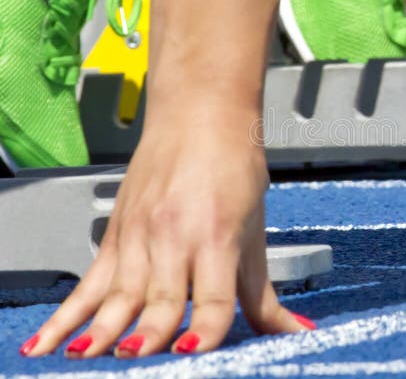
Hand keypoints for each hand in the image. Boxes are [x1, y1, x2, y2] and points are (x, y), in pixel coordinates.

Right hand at [22, 107, 309, 357]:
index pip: (213, 299)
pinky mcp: (116, 237)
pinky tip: (51, 341)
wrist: (200, 115)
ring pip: (120, 296)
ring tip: (89, 360)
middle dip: (151, 337)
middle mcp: (175, 237)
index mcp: (217, 236)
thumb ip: (263, 294)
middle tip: (139, 361)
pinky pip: (89, 284)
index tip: (194, 353)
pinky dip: (68, 315)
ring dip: (103, 332)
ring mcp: (140, 237)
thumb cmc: (232, 166)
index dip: (205, 331)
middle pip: (161, 302)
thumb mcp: (256, 231)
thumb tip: (292, 331)